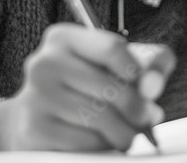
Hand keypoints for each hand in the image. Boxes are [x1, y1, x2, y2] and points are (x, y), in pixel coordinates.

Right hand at [0, 23, 175, 151]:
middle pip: (111, 88)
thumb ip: (148, 65)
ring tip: (127, 134)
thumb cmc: (81, 89)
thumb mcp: (112, 66)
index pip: (113, 49)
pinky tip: (101, 142)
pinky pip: (84, 143)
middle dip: (139, 110)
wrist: (31, 119)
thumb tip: (154, 83)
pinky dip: (102, 147)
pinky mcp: (33, 130)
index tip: (149, 88)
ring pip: (101, 119)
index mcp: (63, 39)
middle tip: (146, 119)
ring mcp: (35, 97)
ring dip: (124, 133)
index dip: (140, 72)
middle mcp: (44, 63)